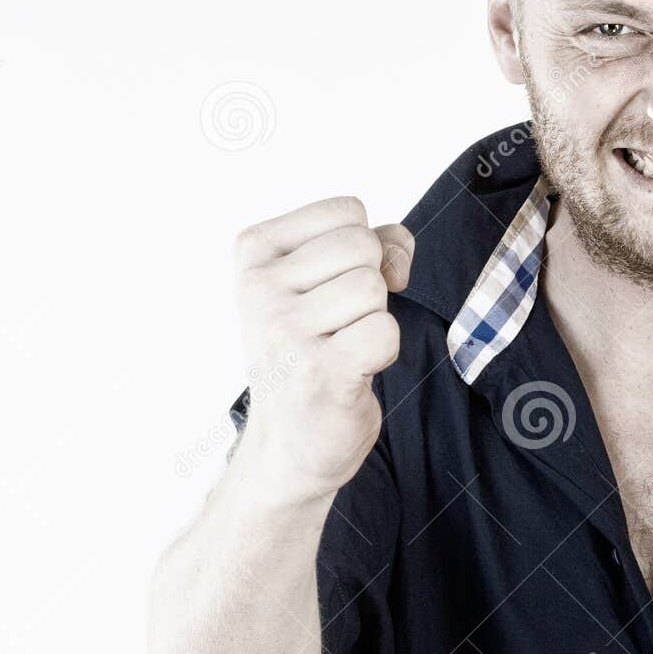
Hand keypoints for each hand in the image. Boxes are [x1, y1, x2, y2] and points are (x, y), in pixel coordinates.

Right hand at [231, 196, 412, 500]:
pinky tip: (353, 370)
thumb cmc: (312, 353)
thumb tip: (397, 249)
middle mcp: (259, 289)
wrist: (291, 443)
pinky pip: (385, 330)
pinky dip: (383, 351)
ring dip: (374, 320)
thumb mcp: (326, 282)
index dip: (365, 248)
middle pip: (363, 245)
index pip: (346, 211)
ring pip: (374, 288)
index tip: (334, 287)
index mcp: (254, 252)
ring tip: (343, 347)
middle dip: (372, 283)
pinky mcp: (319, 371)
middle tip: (342, 322)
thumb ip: (373, 245)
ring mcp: (285, 332)